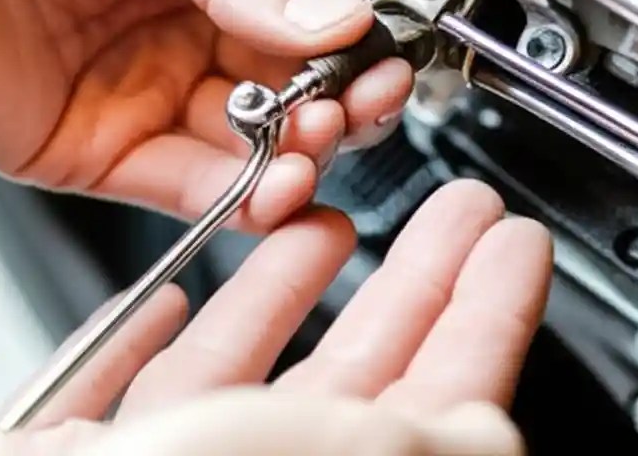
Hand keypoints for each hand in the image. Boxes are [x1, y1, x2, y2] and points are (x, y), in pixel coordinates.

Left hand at [0, 0, 410, 228]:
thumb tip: (336, 11)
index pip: (312, 2)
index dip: (361, 30)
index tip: (393, 46)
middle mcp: (181, 27)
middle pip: (295, 83)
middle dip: (341, 98)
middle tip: (361, 98)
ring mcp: (141, 92)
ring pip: (252, 144)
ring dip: (301, 153)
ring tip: (318, 139)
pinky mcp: (95, 149)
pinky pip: (186, 185)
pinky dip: (241, 195)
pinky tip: (279, 183)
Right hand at [0, 181, 552, 454]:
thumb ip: (450, 433)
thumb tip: (490, 426)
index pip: (457, 390)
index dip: (491, 309)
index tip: (514, 242)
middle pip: (367, 368)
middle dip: (417, 275)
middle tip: (456, 206)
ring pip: (250, 371)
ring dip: (290, 286)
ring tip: (329, 216)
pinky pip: (122, 390)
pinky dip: (147, 339)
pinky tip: (175, 297)